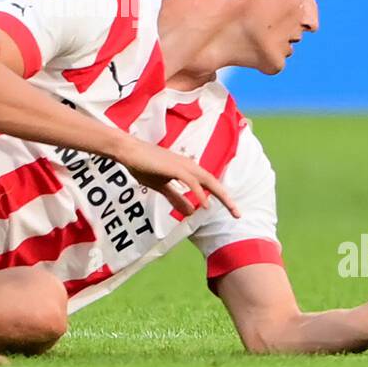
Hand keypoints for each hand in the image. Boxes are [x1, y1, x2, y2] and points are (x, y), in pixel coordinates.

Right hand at [116, 136, 240, 218]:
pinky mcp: (175, 168)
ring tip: (231, 210)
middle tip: (238, 214)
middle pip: (214, 183)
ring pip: (208, 181)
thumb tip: (191, 212)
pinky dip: (200, 193)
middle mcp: (189, 166)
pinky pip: (192, 182)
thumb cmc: (143, 166)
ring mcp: (183, 166)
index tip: (230, 211)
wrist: (129, 152)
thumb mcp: (162, 187)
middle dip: (227, 199)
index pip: (209, 185)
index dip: (221, 197)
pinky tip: (205, 204)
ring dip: (221, 196)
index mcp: (188, 170)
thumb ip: (176, 198)